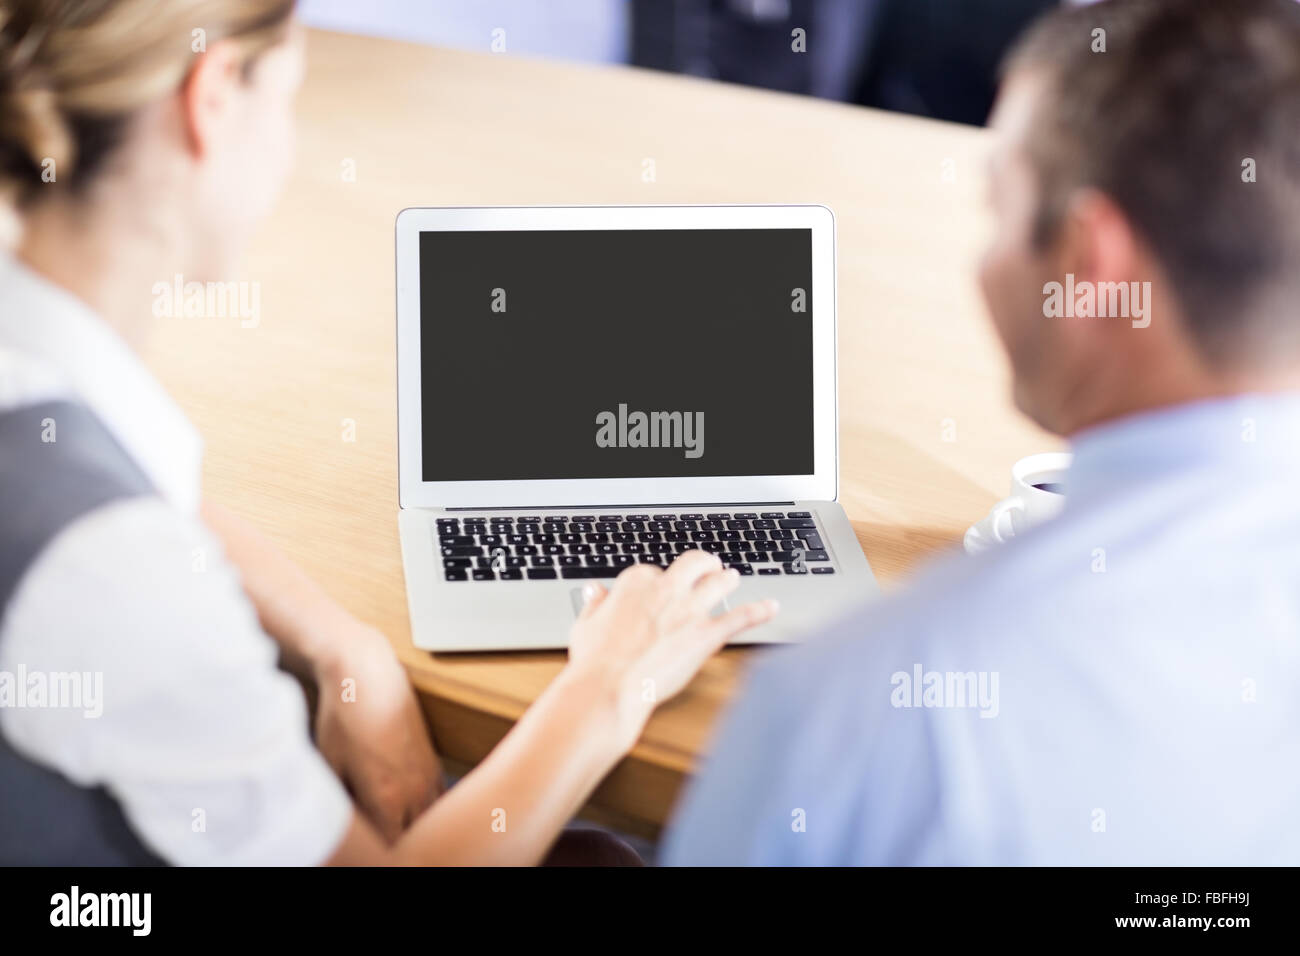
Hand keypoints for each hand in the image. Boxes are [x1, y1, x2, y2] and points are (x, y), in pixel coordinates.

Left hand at [314, 627, 443, 841]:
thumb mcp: (329, 768)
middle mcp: (416, 791)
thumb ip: (340, 808)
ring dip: (414, 831)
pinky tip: (408, 813)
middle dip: (396, 847)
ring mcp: (428, 775)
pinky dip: (425, 813)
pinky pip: (437, 801)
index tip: (365, 852)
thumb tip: (341, 830)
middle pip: (414, 839)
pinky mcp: (432, 761)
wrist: (369, 674)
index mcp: (388, 799)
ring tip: (393, 833)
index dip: (377, 855)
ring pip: (430, 821)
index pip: (390, 850)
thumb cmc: (344, 718)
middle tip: (375, 845)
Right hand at [566, 551, 778, 749]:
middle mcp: (667, 589)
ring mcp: (690, 610)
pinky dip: (759, 610)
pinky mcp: (707, 634)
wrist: (609, 688)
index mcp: (637, 581)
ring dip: (728, 578)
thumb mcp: (586, 624)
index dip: (659, 583)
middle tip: (709, 567)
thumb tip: (596, 592)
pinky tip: (771, 606)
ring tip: (733, 577)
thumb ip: (596, 604)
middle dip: (704, 564)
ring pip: (720, 582)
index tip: (659, 592)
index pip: (656, 571)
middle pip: (695, 564)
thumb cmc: (595, 661)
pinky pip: (741, 617)